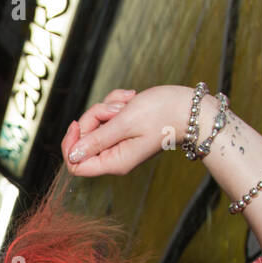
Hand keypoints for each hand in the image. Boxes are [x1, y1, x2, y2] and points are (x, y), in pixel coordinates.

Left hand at [62, 85, 186, 176]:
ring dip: (108, 106)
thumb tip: (72, 154)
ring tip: (129, 100)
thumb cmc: (162, 114)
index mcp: (114, 162)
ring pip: (95, 122)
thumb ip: (96, 139)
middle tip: (116, 108)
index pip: (75, 164)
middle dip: (95, 116)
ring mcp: (119, 142)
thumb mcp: (125, 123)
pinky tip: (131, 97)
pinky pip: (107, 115)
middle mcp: (114, 156)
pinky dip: (115, 103)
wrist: (191, 108)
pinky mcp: (124, 129)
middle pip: (84, 138)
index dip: (70, 144)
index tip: (76, 123)